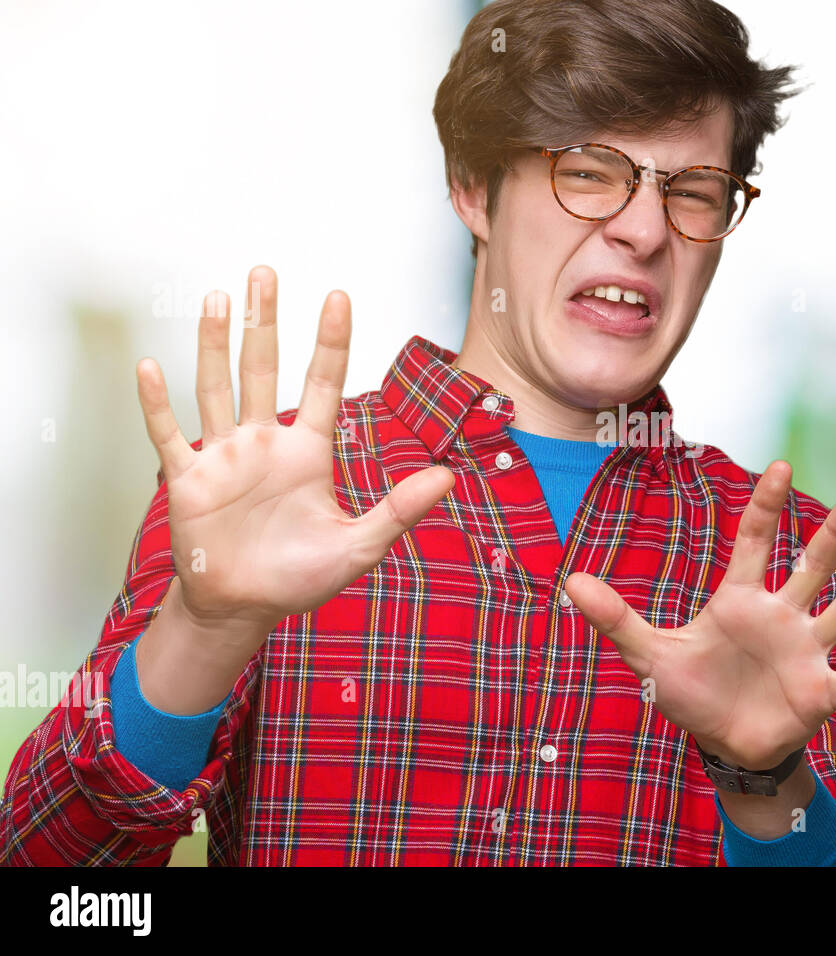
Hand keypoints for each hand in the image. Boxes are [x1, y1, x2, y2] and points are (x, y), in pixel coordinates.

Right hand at [135, 265, 454, 654]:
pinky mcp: (188, 481)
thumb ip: (400, 509)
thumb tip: (448, 477)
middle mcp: (264, 443)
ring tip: (221, 299)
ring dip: (216, 345)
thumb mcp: (360, 546)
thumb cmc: (299, 577)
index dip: (331, 341)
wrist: (245, 609)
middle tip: (266, 272)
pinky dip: (158, 403)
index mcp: (308, 451)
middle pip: (263, 368)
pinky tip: (151, 366)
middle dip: (266, 322)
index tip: (338, 295)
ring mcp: (223, 457)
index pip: (322, 383)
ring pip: (216, 388)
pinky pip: (168, 435)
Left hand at [564, 460, 835, 771]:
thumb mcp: (649, 655)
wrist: (723, 744)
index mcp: (740, 600)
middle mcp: (781, 616)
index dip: (767, 505)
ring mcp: (806, 652)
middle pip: (810, 565)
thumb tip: (569, 581)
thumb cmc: (690, 692)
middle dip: (832, 533)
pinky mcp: (820, 692)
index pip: (755, 542)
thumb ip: (616, 618)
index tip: (779, 466)